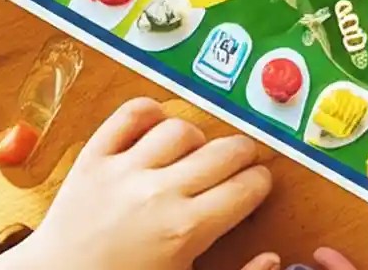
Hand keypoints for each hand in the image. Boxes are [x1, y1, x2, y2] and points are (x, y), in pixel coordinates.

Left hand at [0, 98, 275, 269]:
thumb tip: (275, 258)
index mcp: (186, 230)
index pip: (247, 187)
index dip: (261, 182)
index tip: (258, 185)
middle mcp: (159, 193)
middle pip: (225, 152)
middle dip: (244, 154)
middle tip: (243, 162)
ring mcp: (124, 171)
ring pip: (181, 129)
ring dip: (197, 138)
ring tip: (195, 154)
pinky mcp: (93, 158)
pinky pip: (129, 116)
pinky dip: (148, 112)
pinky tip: (158, 127)